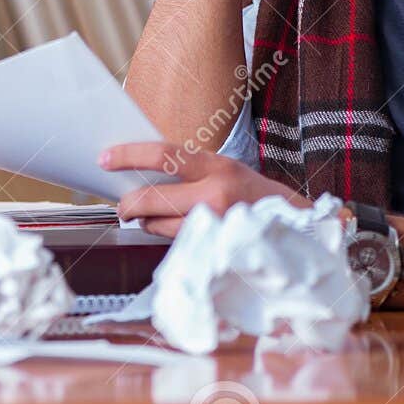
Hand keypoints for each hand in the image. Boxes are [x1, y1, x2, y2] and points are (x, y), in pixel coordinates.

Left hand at [99, 141, 309, 236]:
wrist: (297, 227)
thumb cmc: (256, 196)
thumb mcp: (227, 170)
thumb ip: (191, 171)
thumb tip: (143, 173)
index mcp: (217, 166)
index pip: (163, 154)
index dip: (129, 155)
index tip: (105, 158)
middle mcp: (215, 194)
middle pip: (152, 198)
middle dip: (128, 204)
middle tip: (121, 206)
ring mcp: (214, 225)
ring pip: (159, 225)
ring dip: (146, 223)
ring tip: (146, 218)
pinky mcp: (213, 249)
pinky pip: (175, 242)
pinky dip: (165, 235)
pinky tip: (169, 229)